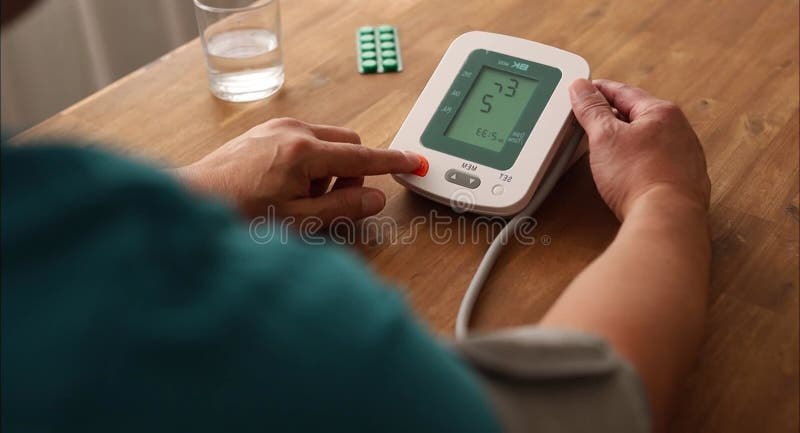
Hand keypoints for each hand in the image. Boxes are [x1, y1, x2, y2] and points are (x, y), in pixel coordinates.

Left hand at [172, 117, 420, 223]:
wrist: (189, 201)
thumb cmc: (235, 216)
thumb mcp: (296, 222)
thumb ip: (342, 210)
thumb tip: (375, 199)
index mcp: (304, 152)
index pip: (362, 156)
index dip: (392, 161)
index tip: (415, 160)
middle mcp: (292, 131)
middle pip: (348, 145)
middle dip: (350, 175)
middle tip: (330, 205)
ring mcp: (276, 128)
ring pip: (327, 145)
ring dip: (327, 172)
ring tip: (298, 201)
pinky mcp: (265, 132)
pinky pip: (304, 143)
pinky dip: (308, 166)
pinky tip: (284, 189)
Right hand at [569, 79, 710, 219]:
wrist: (665, 217)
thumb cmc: (640, 177)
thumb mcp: (604, 136)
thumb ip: (591, 109)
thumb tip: (581, 88)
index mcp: (661, 112)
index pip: (622, 92)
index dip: (597, 90)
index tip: (582, 91)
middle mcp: (679, 130)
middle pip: (638, 115)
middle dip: (612, 116)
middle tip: (591, 118)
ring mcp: (685, 157)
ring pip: (649, 140)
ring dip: (628, 140)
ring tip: (608, 146)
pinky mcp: (683, 181)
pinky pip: (658, 162)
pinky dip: (640, 161)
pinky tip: (629, 171)